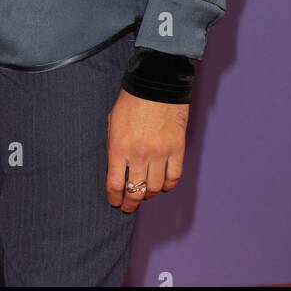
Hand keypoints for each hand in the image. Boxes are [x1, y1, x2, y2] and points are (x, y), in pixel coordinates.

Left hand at [106, 89, 188, 210]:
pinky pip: (173, 177)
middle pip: (135, 191)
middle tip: (129, 207)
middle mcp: (139, 154)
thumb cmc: (131, 101)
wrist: (157, 84)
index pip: (115, 184)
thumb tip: (117, 169)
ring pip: (154, 188)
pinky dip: (167, 185)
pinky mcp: (177, 149)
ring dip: (148, 195)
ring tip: (145, 194)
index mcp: (119, 147)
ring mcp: (160, 153)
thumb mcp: (113, 122)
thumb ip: (114, 147)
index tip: (115, 202)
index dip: (115, 198)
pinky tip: (162, 184)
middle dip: (130, 203)